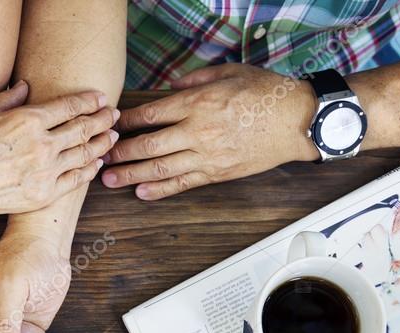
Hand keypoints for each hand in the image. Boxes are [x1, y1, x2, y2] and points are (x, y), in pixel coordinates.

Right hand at [0, 80, 117, 218]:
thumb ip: (7, 99)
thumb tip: (24, 87)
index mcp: (28, 120)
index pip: (69, 106)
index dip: (89, 101)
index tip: (100, 99)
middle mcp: (42, 145)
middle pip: (84, 129)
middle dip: (102, 120)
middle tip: (113, 115)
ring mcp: (44, 172)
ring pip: (84, 155)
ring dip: (102, 144)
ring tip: (111, 137)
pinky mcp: (42, 195)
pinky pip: (75, 181)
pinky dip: (89, 170)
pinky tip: (95, 163)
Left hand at [102, 64, 317, 199]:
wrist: (298, 121)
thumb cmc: (267, 93)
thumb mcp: (230, 72)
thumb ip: (197, 79)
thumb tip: (173, 85)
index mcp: (198, 103)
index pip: (151, 114)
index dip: (126, 121)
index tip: (111, 125)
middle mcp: (198, 131)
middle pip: (149, 145)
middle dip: (121, 152)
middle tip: (101, 156)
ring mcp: (207, 156)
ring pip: (160, 169)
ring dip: (131, 175)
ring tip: (110, 179)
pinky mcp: (217, 173)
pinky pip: (183, 184)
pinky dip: (160, 190)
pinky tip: (141, 193)